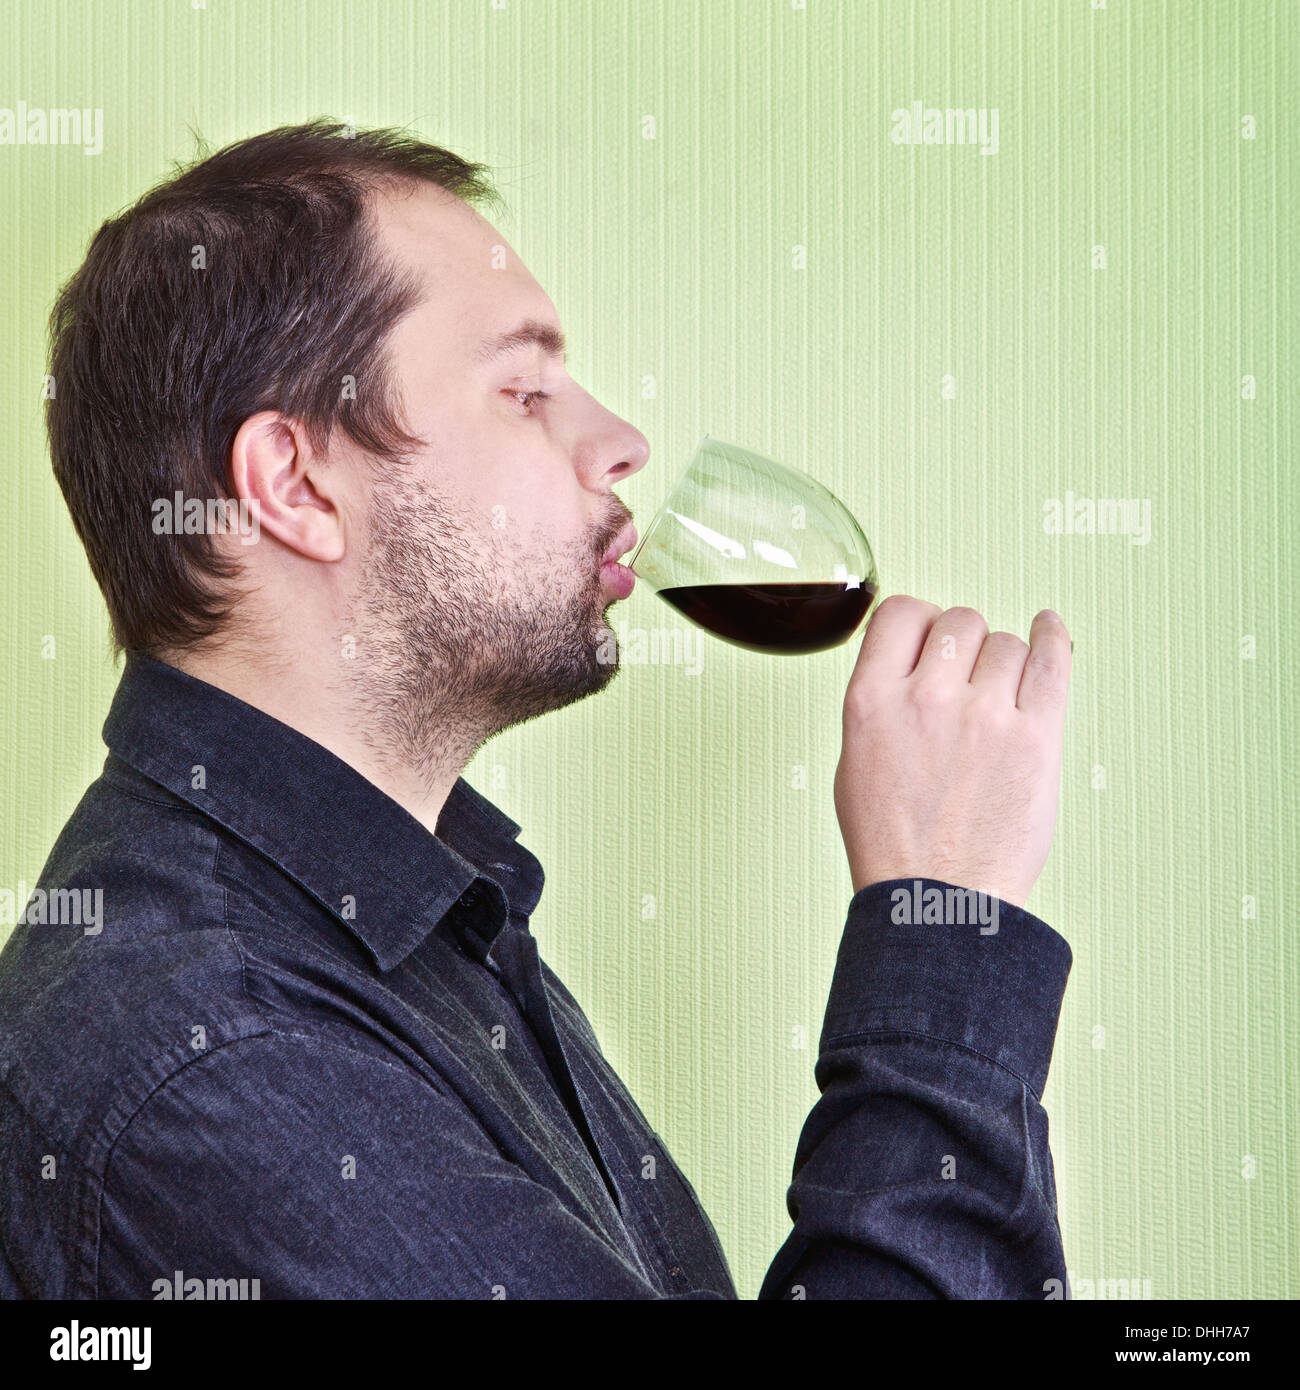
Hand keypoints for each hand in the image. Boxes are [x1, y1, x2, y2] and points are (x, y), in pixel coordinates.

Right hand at [834, 596, 1071, 909]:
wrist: (937, 904)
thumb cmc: (894, 845)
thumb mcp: (853, 761)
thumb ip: (879, 701)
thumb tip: (907, 660)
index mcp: (871, 703)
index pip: (901, 613)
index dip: (919, 622)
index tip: (931, 637)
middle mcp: (926, 700)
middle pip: (960, 622)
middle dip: (964, 645)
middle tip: (967, 680)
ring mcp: (985, 717)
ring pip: (1007, 643)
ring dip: (1003, 664)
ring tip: (998, 699)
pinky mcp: (1036, 738)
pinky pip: (1053, 661)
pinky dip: (1053, 638)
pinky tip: (1050, 629)